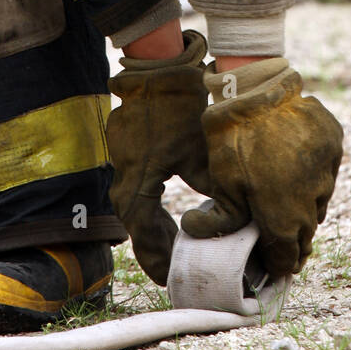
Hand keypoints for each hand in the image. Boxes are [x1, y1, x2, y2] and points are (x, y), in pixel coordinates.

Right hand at [107, 30, 211, 284]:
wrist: (158, 71)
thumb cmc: (179, 109)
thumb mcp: (200, 151)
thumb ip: (212, 186)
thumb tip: (228, 212)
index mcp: (136, 184)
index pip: (145, 236)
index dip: (160, 260)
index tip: (173, 278)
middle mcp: (124, 179)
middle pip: (138, 227)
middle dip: (157, 250)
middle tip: (176, 271)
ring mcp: (122, 165)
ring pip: (136, 210)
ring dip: (153, 230)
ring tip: (174, 249)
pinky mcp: (127, 153)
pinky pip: (137, 191)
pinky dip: (151, 208)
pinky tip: (166, 216)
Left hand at [180, 57, 342, 277]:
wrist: (258, 93)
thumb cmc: (235, 142)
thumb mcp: (222, 185)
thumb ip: (220, 219)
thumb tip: (196, 232)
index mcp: (284, 219)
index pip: (287, 257)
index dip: (279, 265)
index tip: (273, 266)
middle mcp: (313, 202)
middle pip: (305, 233)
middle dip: (292, 239)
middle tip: (279, 238)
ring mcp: (328, 173)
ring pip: (318, 202)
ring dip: (304, 206)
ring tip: (285, 199)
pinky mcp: (334, 147)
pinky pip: (326, 172)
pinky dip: (313, 175)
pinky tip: (295, 167)